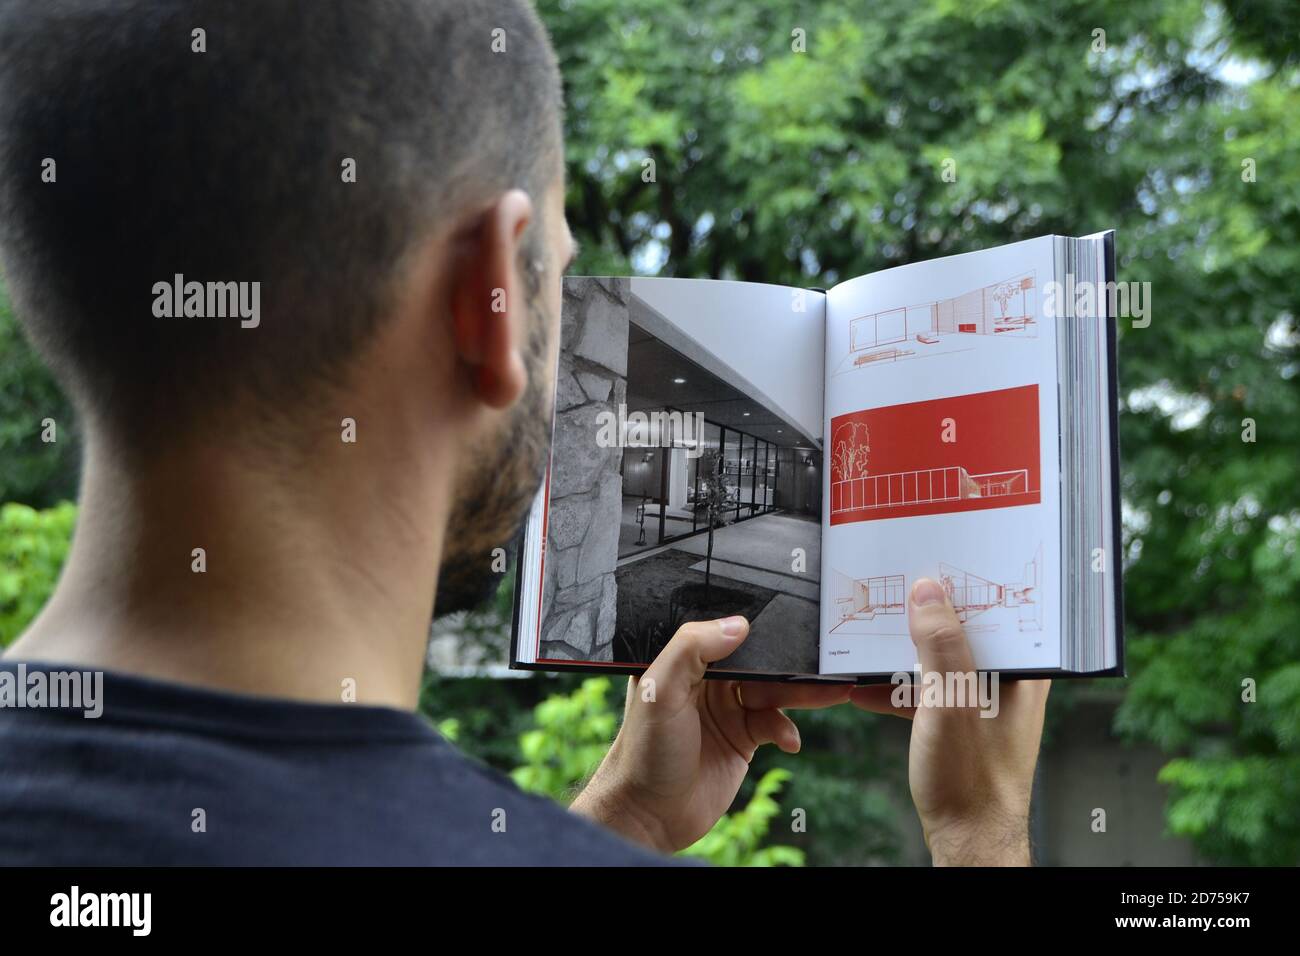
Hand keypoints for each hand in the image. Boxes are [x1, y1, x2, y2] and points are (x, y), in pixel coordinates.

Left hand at [570, 616, 849, 853]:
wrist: (650, 815)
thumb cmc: (643, 751)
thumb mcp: (660, 690)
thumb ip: (692, 649)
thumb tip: (738, 624)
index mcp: (682, 661)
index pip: (725, 634)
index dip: (758, 630)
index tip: (791, 624)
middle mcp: (706, 682)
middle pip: (758, 662)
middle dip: (790, 661)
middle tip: (825, 660)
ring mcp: (726, 710)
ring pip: (773, 690)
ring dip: (801, 693)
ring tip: (831, 692)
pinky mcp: (742, 739)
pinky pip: (775, 723)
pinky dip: (786, 729)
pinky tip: (788, 741)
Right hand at [850, 578, 1048, 865]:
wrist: (966, 840)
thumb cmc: (971, 780)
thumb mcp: (951, 703)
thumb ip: (941, 645)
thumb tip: (927, 592)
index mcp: (1021, 673)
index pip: (1003, 611)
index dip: (972, 584)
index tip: (940, 562)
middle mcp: (1006, 683)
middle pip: (966, 631)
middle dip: (928, 615)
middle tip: (896, 590)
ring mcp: (981, 704)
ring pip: (941, 661)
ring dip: (904, 653)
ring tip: (869, 638)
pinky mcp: (958, 723)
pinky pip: (926, 692)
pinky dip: (896, 688)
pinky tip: (861, 687)